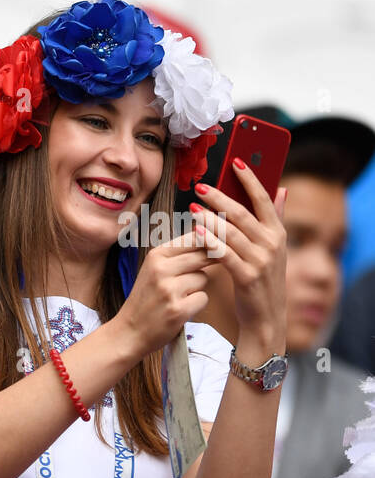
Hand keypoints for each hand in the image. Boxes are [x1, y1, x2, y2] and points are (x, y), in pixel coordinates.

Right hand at [114, 229, 216, 357]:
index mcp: (155, 256)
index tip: (209, 252)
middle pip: (203, 255)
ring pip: (204, 278)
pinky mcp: (178, 309)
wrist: (129, 332)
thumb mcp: (154, 270)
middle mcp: (161, 269)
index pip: (194, 237)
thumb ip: (179, 254)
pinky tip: (180, 309)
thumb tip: (212, 238)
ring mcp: (169, 290)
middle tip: (190, 278)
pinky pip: (203, 298)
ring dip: (197, 288)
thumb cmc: (146, 299)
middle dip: (206, 265)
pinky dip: (196, 305)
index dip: (208, 243)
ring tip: (178, 297)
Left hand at [189, 161, 288, 349]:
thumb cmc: (263, 279)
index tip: (236, 161)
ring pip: (232, 232)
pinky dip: (211, 242)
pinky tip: (196, 232)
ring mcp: (261, 261)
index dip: (250, 179)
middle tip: (200, 186)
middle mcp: (272, 244)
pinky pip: (225, 255)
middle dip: (221, 197)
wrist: (265, 317)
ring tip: (193, 207)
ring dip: (211, 218)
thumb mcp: (273, 247)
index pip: (264, 199)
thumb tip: (283, 189)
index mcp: (277, 233)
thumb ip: (274, 218)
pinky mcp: (247, 277)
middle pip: (243, 213)